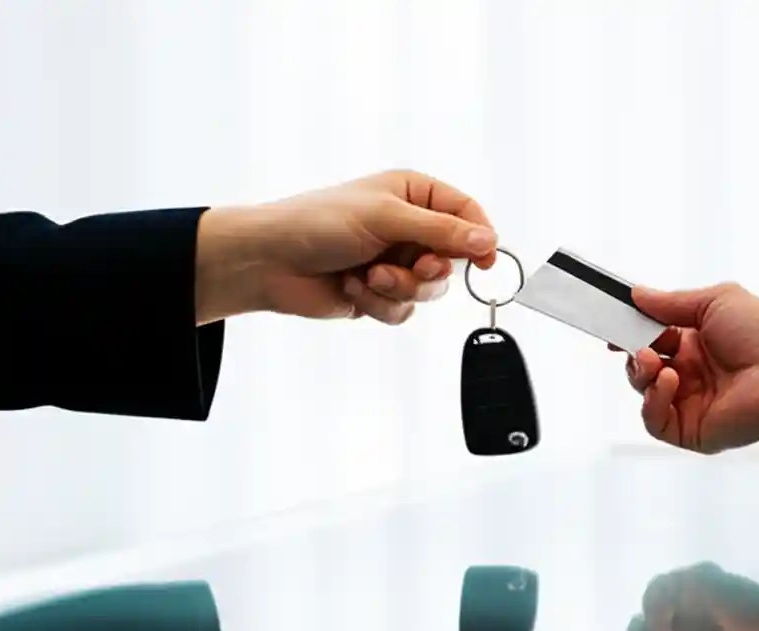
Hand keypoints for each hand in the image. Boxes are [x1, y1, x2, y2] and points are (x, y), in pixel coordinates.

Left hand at [194, 169, 497, 324]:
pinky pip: (404, 310)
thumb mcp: (387, 218)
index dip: (480, 237)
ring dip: (400, 287)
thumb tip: (489, 240)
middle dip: (429, 270)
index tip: (486, 260)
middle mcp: (409, 227)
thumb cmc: (318, 223)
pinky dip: (379, 303)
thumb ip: (442, 231)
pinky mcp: (380, 293)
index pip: (466, 212)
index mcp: (414, 194)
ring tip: (369, 276)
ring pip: (430, 290)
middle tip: (412, 265)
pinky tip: (351, 286)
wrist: (269, 262)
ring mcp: (396, 262)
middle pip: (453, 258)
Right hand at [613, 283, 758, 452]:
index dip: (629, 334)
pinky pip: (655, 422)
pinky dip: (652, 401)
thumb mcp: (715, 301)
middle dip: (633, 354)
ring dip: (640, 375)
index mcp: (695, 343)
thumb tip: (636, 294)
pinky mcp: (692, 430)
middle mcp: (691, 373)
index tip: (613, 328)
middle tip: (641, 345)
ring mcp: (690, 403)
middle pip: (641, 367)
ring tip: (656, 363)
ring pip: (643, 393)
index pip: (650, 340)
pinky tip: (668, 381)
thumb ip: (670, 301)